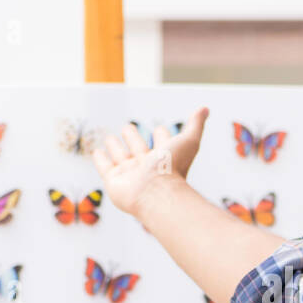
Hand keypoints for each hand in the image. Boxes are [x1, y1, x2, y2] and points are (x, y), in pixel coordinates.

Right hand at [91, 106, 209, 217]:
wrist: (157, 193)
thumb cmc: (173, 168)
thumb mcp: (188, 141)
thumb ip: (196, 124)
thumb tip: (205, 109)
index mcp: (165, 156)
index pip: (163, 142)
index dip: (162, 135)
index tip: (160, 130)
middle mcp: (147, 165)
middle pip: (139, 148)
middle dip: (134, 138)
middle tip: (128, 128)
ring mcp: (130, 174)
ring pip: (121, 157)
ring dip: (115, 147)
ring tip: (110, 138)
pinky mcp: (114, 181)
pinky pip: (105, 168)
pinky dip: (100, 160)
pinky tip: (98, 152)